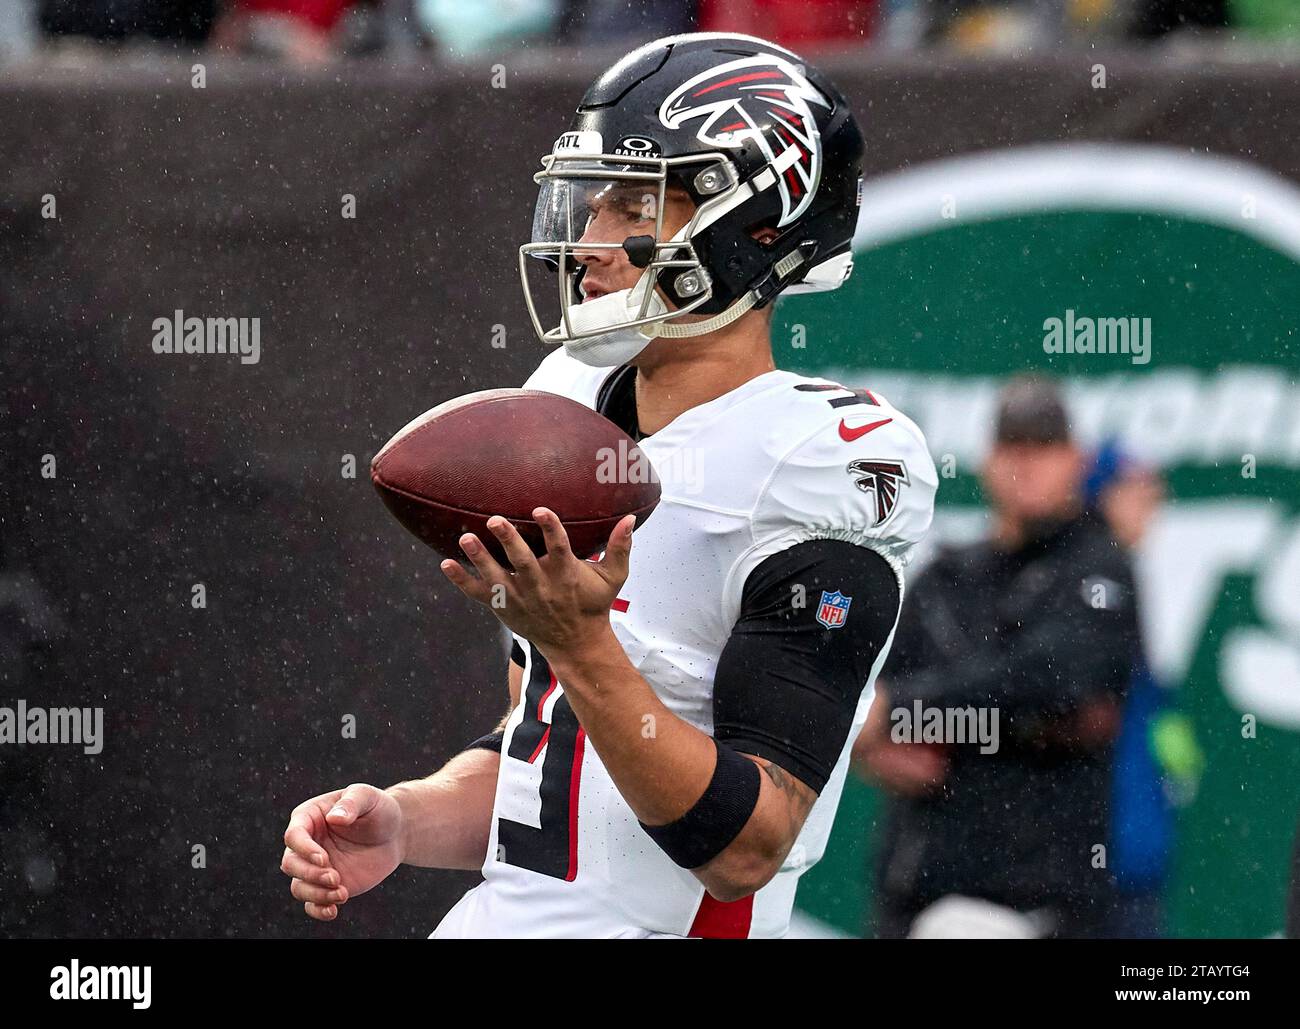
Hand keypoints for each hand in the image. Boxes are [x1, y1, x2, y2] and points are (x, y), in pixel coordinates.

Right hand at [280, 784, 403, 921]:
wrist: (394, 833)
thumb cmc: (377, 809)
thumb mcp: (367, 797)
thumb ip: (351, 803)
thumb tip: (334, 817)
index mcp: (309, 818)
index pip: (294, 835)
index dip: (304, 849)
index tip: (324, 859)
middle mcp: (306, 844)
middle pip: (290, 864)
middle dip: (310, 874)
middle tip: (336, 878)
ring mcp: (314, 867)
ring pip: (299, 886)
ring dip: (316, 894)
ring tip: (342, 894)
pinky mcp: (326, 885)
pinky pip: (312, 903)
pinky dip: (318, 910)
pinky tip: (333, 911)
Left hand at [439, 507, 633, 661]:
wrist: (575, 643)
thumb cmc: (593, 604)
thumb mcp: (613, 578)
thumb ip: (620, 548)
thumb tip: (631, 517)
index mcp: (566, 576)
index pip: (559, 549)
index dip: (550, 529)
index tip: (540, 510)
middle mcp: (541, 587)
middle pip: (523, 562)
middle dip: (508, 541)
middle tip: (494, 519)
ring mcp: (519, 599)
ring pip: (497, 577)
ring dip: (480, 558)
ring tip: (465, 538)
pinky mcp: (503, 608)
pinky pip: (479, 594)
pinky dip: (461, 581)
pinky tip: (445, 564)